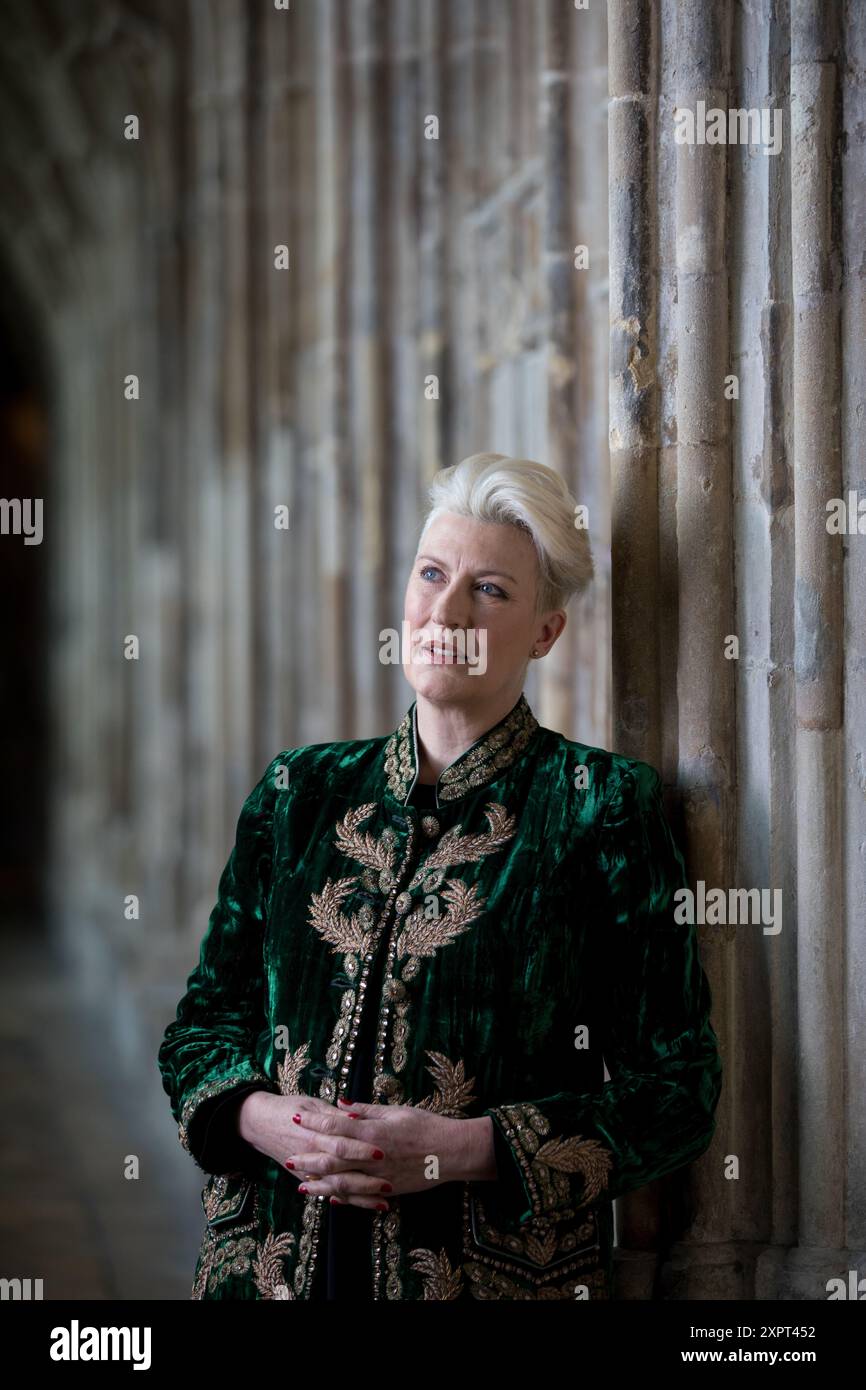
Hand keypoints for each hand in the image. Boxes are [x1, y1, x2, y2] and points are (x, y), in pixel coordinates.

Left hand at [238, 1092, 496, 1210]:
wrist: (451, 1152)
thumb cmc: (426, 1125)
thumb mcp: (396, 1111)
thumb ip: (366, 1110)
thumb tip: (341, 1105)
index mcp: (373, 1131)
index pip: (335, 1125)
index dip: (313, 1121)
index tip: (296, 1117)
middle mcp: (372, 1156)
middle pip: (332, 1157)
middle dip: (309, 1157)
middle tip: (288, 1157)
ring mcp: (379, 1176)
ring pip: (342, 1182)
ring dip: (319, 1183)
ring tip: (301, 1184)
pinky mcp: (387, 1190)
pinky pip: (360, 1196)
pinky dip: (343, 1197)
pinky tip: (330, 1198)